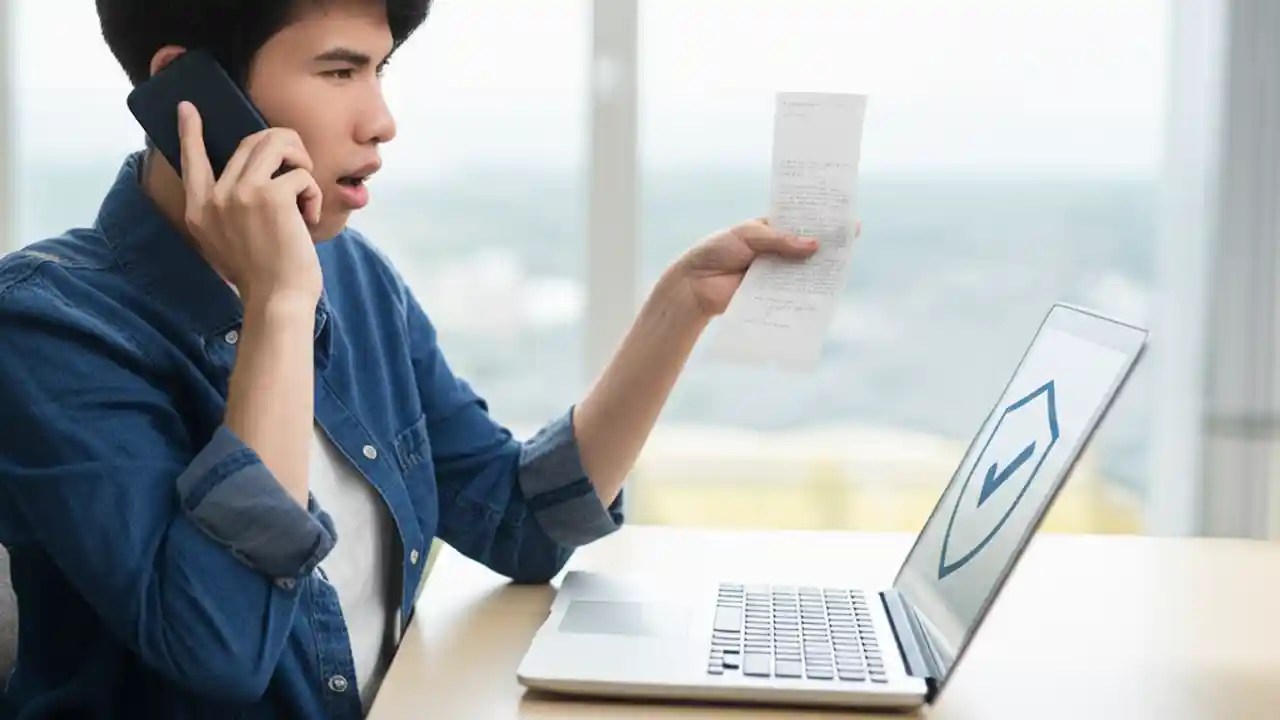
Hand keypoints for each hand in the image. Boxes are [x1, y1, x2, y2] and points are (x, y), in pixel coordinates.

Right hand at [177, 101, 324, 307]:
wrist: (277, 300)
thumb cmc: (265, 275)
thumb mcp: (231, 241)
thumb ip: (232, 209)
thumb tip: (258, 176)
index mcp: (199, 210)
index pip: (191, 161)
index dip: (190, 132)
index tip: (187, 108)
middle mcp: (214, 197)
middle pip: (251, 142)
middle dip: (286, 147)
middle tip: (302, 170)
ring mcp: (240, 193)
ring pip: (276, 143)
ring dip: (300, 160)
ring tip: (306, 190)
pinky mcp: (270, 196)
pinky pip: (301, 175)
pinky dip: (314, 194)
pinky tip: (310, 219)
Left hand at [669, 217, 860, 316]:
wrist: (695, 284)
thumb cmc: (716, 251)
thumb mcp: (748, 235)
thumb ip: (780, 240)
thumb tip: (814, 246)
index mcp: (771, 229)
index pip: (800, 220)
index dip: (820, 217)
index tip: (843, 214)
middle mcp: (778, 251)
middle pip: (807, 246)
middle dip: (827, 243)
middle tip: (849, 239)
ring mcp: (776, 273)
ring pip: (803, 269)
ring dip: (820, 268)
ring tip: (841, 263)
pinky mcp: (773, 294)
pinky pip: (793, 292)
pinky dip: (806, 290)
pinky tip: (823, 288)